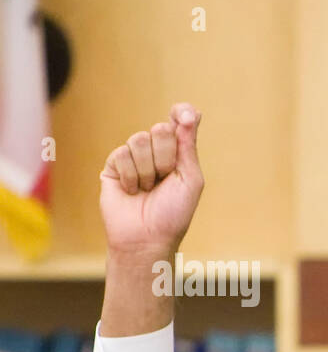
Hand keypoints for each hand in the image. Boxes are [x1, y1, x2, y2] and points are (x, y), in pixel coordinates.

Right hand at [99, 102, 203, 259]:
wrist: (146, 238)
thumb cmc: (174, 213)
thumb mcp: (190, 180)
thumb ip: (188, 146)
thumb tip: (190, 113)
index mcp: (178, 154)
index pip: (179, 121)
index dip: (181, 113)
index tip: (184, 115)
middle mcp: (156, 152)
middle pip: (160, 129)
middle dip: (166, 156)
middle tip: (165, 179)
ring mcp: (134, 157)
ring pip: (139, 140)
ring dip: (148, 170)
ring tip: (148, 189)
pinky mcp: (113, 165)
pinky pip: (121, 154)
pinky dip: (131, 176)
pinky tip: (132, 191)